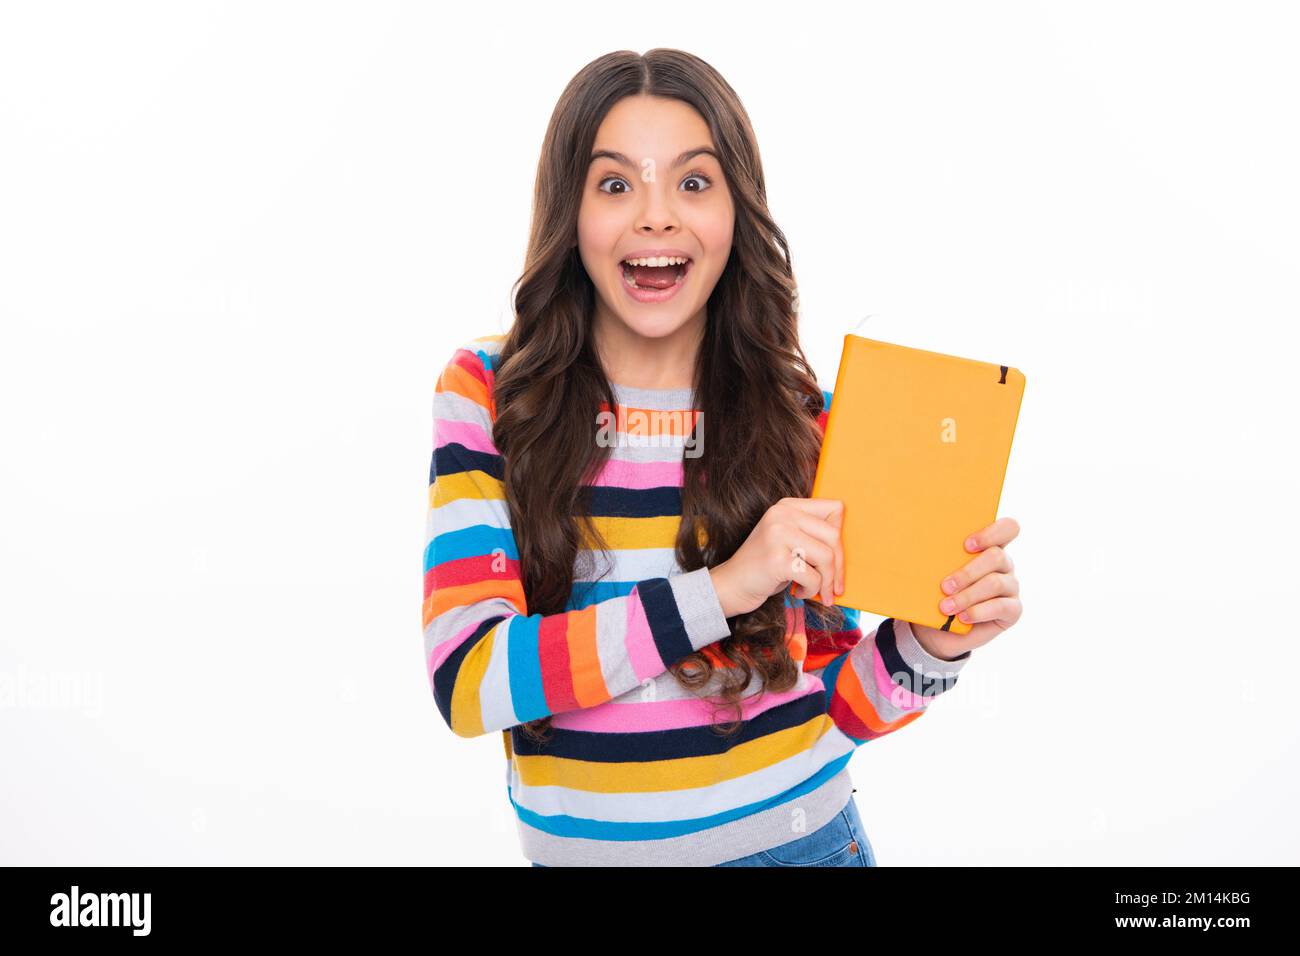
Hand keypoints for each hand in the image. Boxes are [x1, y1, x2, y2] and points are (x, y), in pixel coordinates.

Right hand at [708, 498, 844, 617]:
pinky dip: (811, 591)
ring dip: (826, 582)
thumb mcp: (786, 540)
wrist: (729, 585)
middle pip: (834, 535)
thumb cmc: (764, 567)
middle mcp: (782, 515)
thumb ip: (810, 532)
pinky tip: (800, 593)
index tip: (836, 559)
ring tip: (817, 592)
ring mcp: (777, 535)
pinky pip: (813, 577)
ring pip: (826, 557)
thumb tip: (846, 539)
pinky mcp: (776, 559)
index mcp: (787, 506)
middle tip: (835, 586)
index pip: (834, 509)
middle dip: (838, 566)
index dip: (840, 537)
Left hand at [910, 517, 1022, 660]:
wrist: (937, 626)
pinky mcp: (1013, 610)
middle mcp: (1004, 564)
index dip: (992, 533)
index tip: (966, 545)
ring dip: (967, 595)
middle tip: (944, 586)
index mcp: (989, 546)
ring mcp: (1010, 586)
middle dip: (967, 572)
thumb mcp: (933, 572)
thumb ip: (936, 558)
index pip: (1007, 528)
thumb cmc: (935, 591)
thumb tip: (915, 547)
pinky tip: (962, 617)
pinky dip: (978, 612)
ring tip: (945, 606)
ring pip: (995, 583)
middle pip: (997, 557)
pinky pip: (1001, 607)